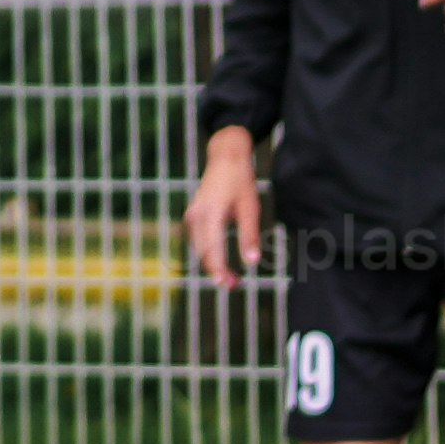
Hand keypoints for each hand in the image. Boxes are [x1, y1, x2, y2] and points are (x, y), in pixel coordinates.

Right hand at [184, 129, 268, 285]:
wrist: (225, 158)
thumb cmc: (241, 181)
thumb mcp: (250, 208)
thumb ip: (250, 236)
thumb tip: (253, 263)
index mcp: (210, 213)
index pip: (212, 248)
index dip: (218, 268)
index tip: (225, 284)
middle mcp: (196, 216)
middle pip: (204, 252)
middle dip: (217, 270)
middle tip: (235, 285)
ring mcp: (192, 216)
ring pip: (200, 248)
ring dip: (213, 263)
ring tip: (232, 277)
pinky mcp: (193, 216)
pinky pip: (199, 240)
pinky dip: (209, 253)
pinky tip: (222, 261)